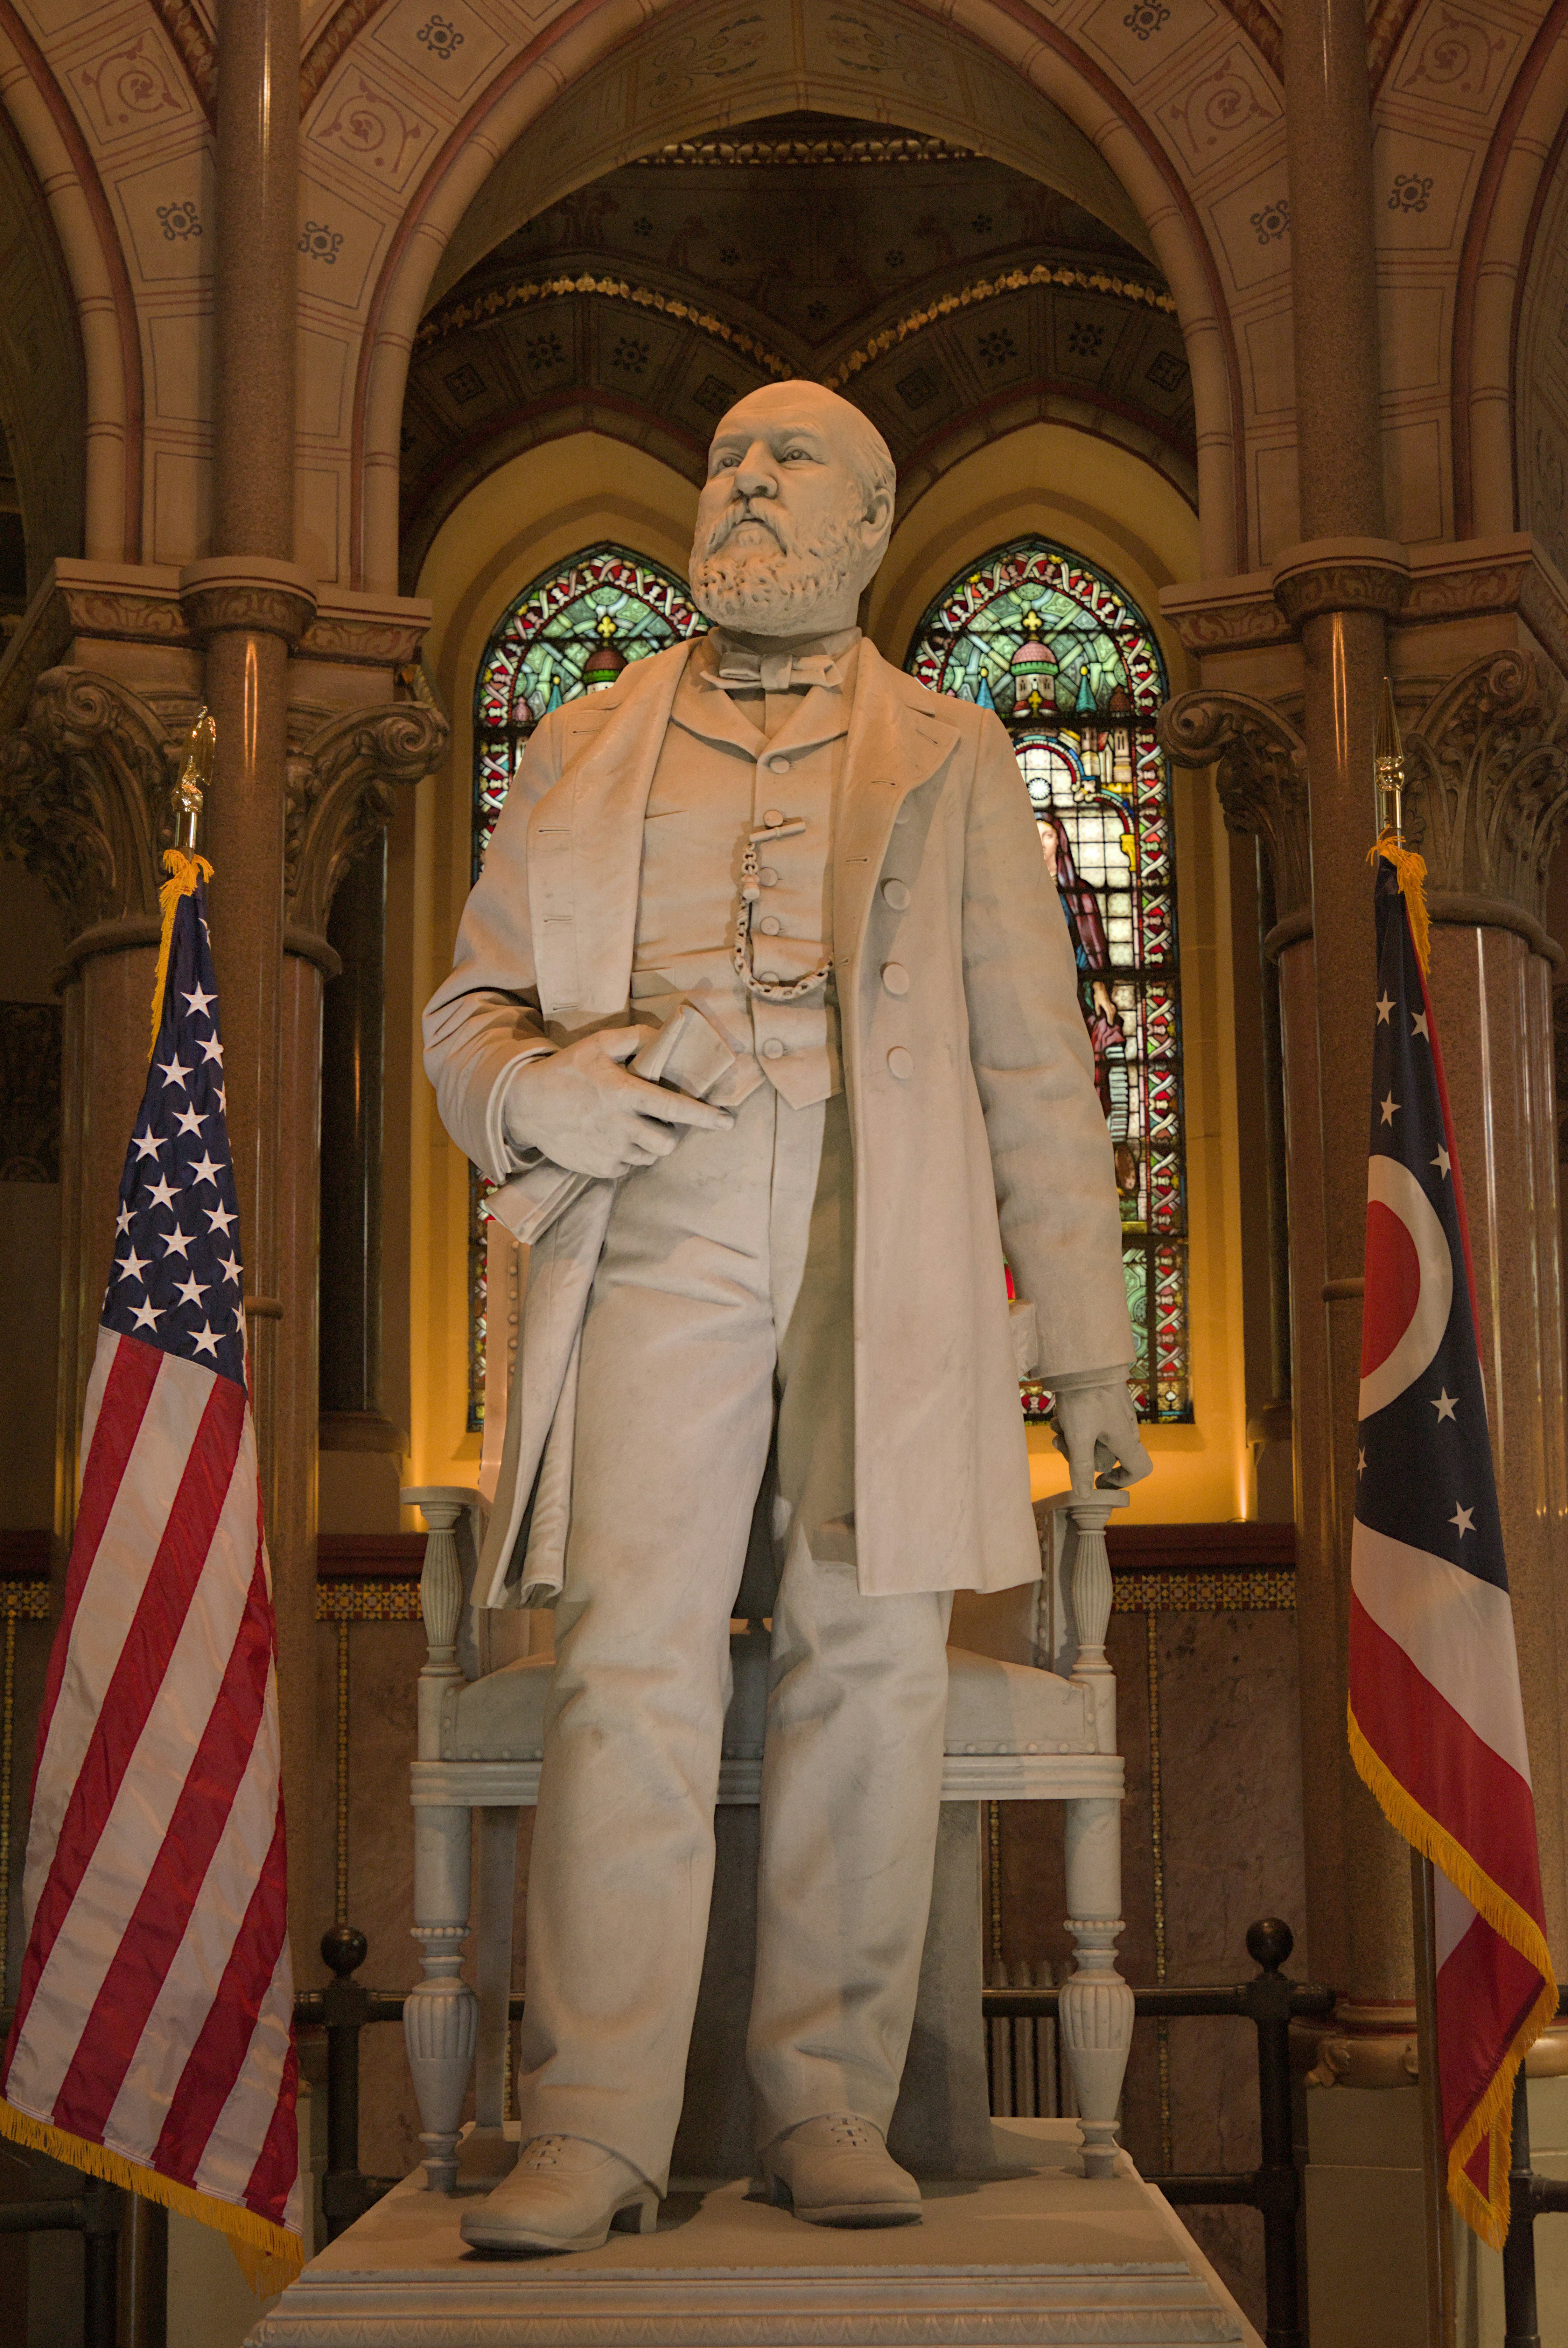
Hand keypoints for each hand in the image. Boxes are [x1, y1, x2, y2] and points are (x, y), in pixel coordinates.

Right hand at [503, 1028, 732, 1180]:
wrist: (525, 1105)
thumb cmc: (565, 1071)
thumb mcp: (597, 1044)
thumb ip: (634, 1038)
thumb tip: (665, 1034)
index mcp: (624, 1095)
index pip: (675, 1109)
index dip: (705, 1117)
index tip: (728, 1122)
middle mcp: (621, 1127)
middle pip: (668, 1143)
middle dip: (671, 1134)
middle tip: (657, 1119)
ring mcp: (610, 1151)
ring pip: (650, 1157)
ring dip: (648, 1144)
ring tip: (630, 1126)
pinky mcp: (599, 1168)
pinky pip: (627, 1167)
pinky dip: (627, 1155)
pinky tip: (610, 1137)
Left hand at [1049, 1378, 1152, 1494]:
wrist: (1081, 1359)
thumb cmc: (1084, 1397)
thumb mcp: (1079, 1436)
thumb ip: (1080, 1467)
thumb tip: (1084, 1496)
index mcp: (1125, 1439)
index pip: (1140, 1469)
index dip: (1122, 1481)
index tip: (1098, 1482)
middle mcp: (1123, 1429)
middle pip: (1105, 1457)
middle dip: (1080, 1455)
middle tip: (1061, 1444)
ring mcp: (1113, 1417)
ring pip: (1093, 1440)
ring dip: (1071, 1438)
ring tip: (1057, 1426)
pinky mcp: (1102, 1406)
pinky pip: (1088, 1424)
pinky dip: (1073, 1424)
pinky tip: (1059, 1416)